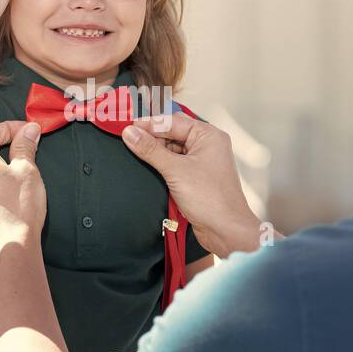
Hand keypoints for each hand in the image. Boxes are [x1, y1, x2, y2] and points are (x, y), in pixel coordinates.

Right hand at [121, 113, 264, 257]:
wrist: (225, 230)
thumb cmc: (210, 199)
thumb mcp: (175, 170)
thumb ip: (150, 150)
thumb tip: (130, 132)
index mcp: (209, 135)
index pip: (173, 121)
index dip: (149, 124)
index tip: (127, 127)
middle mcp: (207, 144)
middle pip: (172, 133)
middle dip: (151, 136)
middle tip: (127, 138)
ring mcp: (202, 161)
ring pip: (172, 149)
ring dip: (155, 151)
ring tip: (134, 151)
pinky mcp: (196, 176)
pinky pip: (175, 163)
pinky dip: (161, 164)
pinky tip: (148, 165)